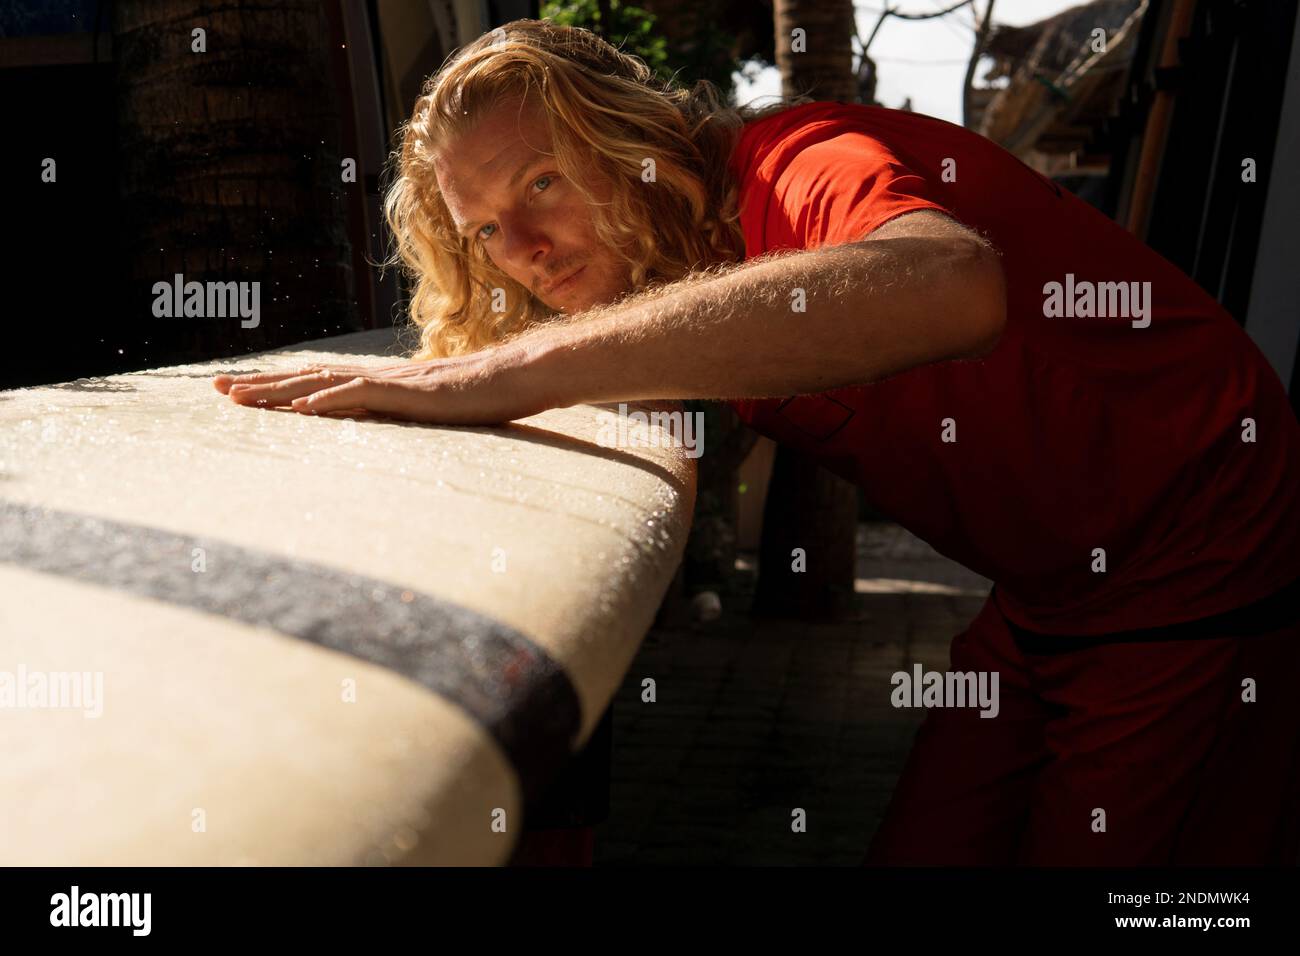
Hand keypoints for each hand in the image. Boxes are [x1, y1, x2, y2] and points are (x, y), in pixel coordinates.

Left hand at [211, 346, 552, 425]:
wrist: (514, 377)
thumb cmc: (480, 399)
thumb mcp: (431, 415)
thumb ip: (402, 418)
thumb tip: (380, 429)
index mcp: (378, 386)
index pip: (316, 382)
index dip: (276, 387)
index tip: (239, 392)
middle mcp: (375, 379)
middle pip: (306, 378)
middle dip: (259, 385)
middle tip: (215, 389)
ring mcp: (389, 384)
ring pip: (321, 382)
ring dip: (278, 390)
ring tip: (240, 397)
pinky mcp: (408, 393)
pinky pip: (362, 394)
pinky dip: (328, 398)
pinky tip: (301, 407)